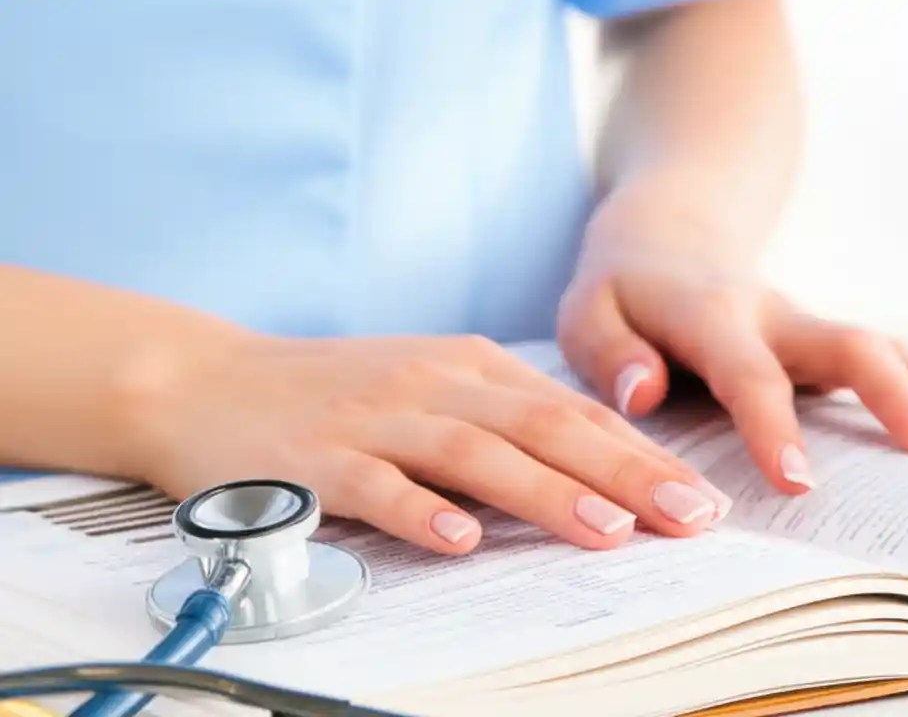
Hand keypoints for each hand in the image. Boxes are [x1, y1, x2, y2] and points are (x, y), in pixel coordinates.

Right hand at [129, 334, 730, 553]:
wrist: (206, 380)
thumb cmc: (336, 393)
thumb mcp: (433, 388)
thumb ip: (505, 421)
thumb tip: (598, 469)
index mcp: (470, 368)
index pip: (572, 413)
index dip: (641, 455)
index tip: (699, 497)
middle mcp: (432, 386)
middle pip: (542, 428)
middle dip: (624, 474)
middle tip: (688, 516)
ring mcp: (373, 421)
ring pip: (473, 454)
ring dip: (545, 493)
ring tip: (606, 532)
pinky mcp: (314, 459)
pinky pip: (375, 487)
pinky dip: (420, 511)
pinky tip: (462, 541)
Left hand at [558, 189, 907, 494]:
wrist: (668, 235)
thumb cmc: (621, 290)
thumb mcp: (586, 312)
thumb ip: (609, 352)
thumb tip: (646, 394)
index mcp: (708, 314)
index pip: (747, 370)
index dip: (772, 425)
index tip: (799, 483)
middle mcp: (771, 314)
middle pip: (845, 343)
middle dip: (892, 394)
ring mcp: (805, 324)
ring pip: (881, 345)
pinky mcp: (823, 339)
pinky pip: (885, 358)